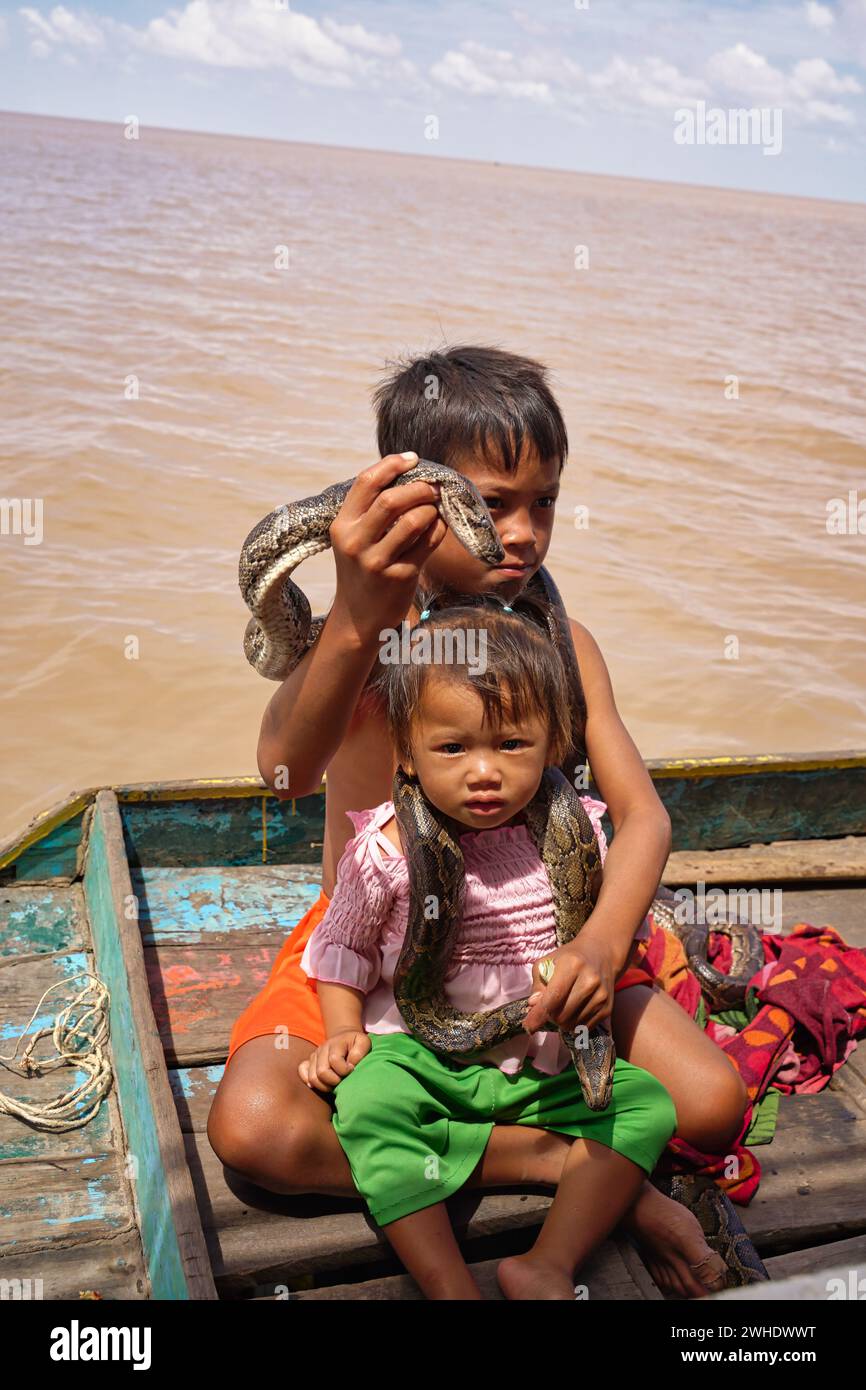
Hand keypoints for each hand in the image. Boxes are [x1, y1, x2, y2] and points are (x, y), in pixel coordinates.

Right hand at [298, 1029, 371, 1092]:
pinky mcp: (309, 1062)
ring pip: (312, 1077)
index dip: (345, 1070)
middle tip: (343, 1081)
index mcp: (336, 1043)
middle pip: (321, 1072)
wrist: (344, 1038)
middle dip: (334, 1081)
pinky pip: (302, 1071)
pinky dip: (309, 1081)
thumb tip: (350, 1065)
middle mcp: (322, 1049)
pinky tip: (321, 1084)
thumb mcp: (364, 1042)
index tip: (352, 1070)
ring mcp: (314, 1056)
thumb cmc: (355, 1044)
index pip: (334, 1060)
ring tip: (335, 1084)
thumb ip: (359, 1052)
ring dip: (324, 1086)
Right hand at [330, 453, 447, 639]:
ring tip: (435, 508)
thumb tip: (407, 473)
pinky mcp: (400, 576)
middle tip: (433, 487)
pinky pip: (428, 542)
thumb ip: (371, 510)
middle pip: (391, 499)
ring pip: (414, 520)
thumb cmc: (362, 570)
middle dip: (419, 487)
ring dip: (432, 508)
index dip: (392, 464)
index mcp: (342, 526)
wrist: (359, 618)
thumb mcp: (354, 538)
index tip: (412, 459)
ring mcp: (377, 561)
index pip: (366, 482)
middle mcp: (356, 542)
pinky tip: (439, 526)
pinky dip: (439, 528)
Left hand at [523, 936, 615, 1034]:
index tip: (528, 1027)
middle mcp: (590, 981)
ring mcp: (601, 995)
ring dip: (562, 1022)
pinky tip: (575, 1010)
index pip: (554, 996)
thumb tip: (533, 1005)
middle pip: (562, 1015)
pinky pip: (584, 1028)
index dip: (539, 1014)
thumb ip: (538, 984)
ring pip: (572, 1024)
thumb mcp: (549, 962)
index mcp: (572, 965)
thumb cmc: (569, 958)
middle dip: (550, 1016)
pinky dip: (574, 1023)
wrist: (602, 954)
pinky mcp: (608, 1008)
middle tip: (550, 1006)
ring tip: (563, 1006)